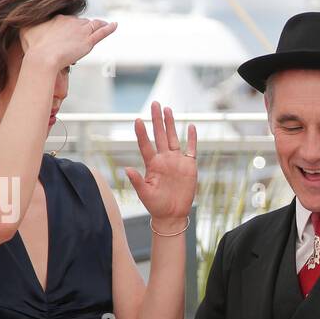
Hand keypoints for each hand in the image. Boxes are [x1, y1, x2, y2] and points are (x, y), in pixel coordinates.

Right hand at [20, 15, 115, 70]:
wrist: (43, 58)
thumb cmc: (33, 48)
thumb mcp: (26, 32)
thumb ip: (26, 26)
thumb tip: (21, 24)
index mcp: (58, 19)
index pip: (68, 20)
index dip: (70, 27)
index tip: (70, 33)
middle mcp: (71, 22)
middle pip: (81, 23)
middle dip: (83, 28)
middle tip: (83, 36)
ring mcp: (81, 32)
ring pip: (92, 26)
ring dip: (98, 25)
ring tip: (104, 24)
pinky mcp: (88, 42)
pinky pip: (102, 32)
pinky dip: (109, 28)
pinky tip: (115, 24)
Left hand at [125, 101, 197, 224]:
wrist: (172, 214)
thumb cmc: (156, 205)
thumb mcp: (144, 194)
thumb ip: (136, 181)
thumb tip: (127, 169)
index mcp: (152, 164)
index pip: (146, 145)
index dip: (142, 133)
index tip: (137, 120)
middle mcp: (164, 159)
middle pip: (160, 135)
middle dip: (157, 120)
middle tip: (155, 104)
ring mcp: (176, 161)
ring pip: (174, 138)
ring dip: (171, 124)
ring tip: (168, 110)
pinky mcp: (189, 166)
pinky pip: (191, 149)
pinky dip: (192, 138)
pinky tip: (191, 126)